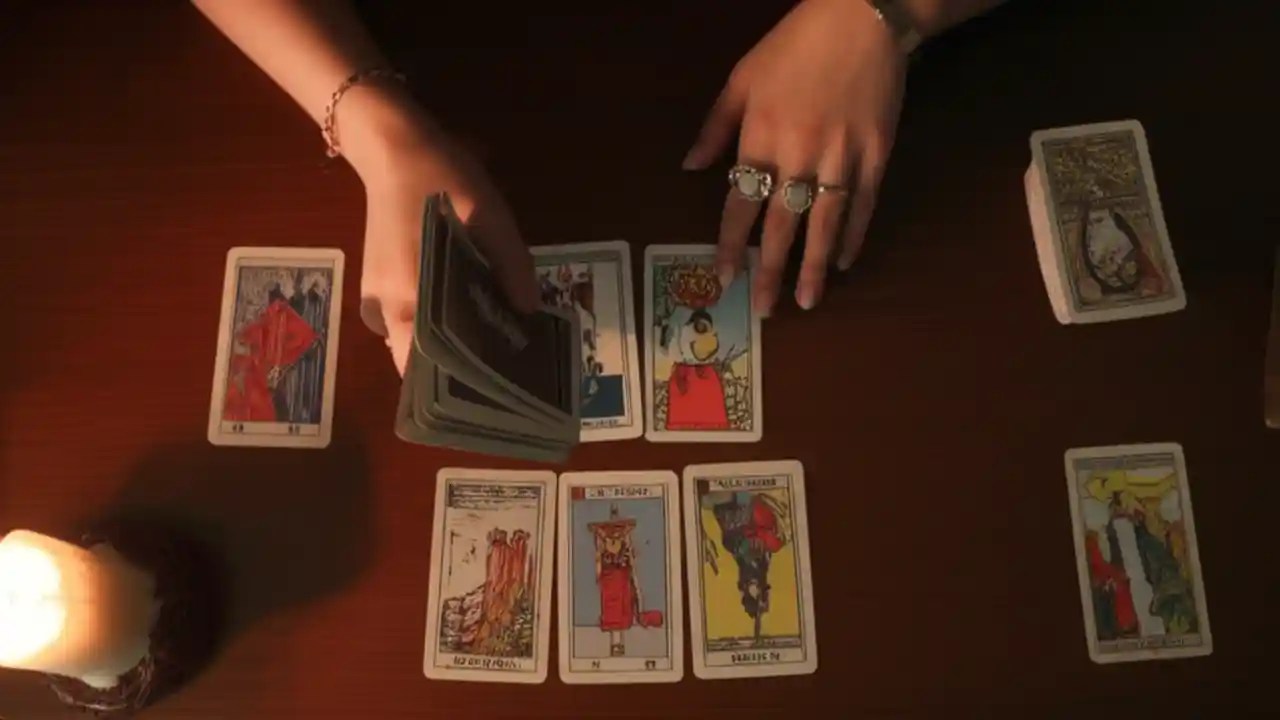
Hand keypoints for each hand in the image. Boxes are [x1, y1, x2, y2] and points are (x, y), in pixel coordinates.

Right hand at [340, 84, 538, 374]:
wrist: (389, 146)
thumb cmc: (440, 179)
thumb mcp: (490, 216)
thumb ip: (512, 266)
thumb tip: (531, 313)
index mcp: (407, 298)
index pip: (423, 370)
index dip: (456, 389)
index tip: (494, 394)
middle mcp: (384, 310)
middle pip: (417, 366)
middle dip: (456, 374)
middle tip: (502, 372)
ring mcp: (374, 300)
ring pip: (410, 346)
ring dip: (444, 351)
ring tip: (492, 346)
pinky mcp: (375, 287)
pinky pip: (404, 324)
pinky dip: (431, 329)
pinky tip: (465, 315)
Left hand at [684, 0, 907, 313]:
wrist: (863, 16)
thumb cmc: (795, 44)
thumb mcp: (742, 77)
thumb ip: (715, 127)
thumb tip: (690, 168)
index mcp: (760, 138)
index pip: (740, 204)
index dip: (732, 244)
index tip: (725, 278)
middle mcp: (798, 156)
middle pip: (780, 226)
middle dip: (770, 271)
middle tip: (765, 310)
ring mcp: (841, 158)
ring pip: (825, 225)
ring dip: (815, 267)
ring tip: (808, 301)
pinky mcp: (877, 154)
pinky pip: (864, 205)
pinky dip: (855, 235)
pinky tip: (847, 260)